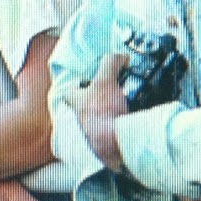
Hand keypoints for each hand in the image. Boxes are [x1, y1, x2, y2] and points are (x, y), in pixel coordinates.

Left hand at [66, 53, 129, 172]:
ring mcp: (91, 133)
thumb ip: (111, 63)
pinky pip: (110, 133)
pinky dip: (118, 127)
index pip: (70, 91)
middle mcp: (80, 119)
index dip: (78, 84)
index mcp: (76, 102)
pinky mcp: (105, 144)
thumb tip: (121, 56)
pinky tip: (130, 121)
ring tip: (125, 106)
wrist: (114, 143)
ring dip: (108, 113)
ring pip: (97, 120)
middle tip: (112, 92)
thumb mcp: (106, 80)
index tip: (88, 79)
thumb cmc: (103, 111)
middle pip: (85, 106)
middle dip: (96, 99)